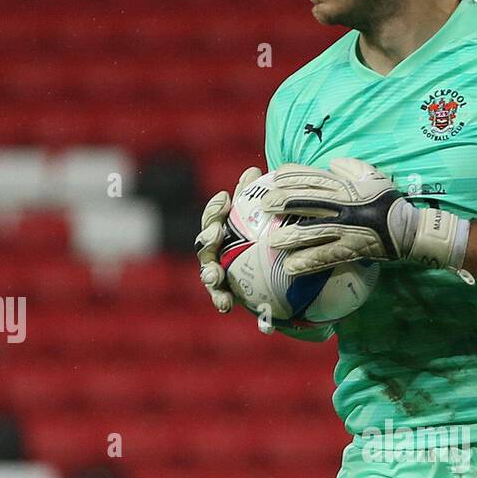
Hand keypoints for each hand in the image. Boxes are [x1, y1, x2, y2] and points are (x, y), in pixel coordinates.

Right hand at [194, 166, 261, 313]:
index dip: (216, 209)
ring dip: (211, 279)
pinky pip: (224, 300)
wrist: (271, 270)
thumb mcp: (261, 217)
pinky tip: (230, 308)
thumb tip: (254, 169)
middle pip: (205, 247)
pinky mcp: (226, 295)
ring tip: (216, 278)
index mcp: (219, 233)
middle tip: (216, 234)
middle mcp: (213, 254)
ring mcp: (218, 276)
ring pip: (210, 277)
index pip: (212, 219)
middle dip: (207, 240)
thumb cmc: (263, 238)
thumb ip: (254, 196)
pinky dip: (224, 303)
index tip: (225, 198)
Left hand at [261, 157, 472, 281]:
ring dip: (290, 236)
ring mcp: (346, 229)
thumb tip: (331, 165)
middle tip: (265, 206)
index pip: (313, 177)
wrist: (408, 229)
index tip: (274, 176)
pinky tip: (291, 268)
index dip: (291, 176)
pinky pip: (325, 257)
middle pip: (307, 202)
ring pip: (312, 231)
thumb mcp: (373, 176)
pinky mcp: (350, 249)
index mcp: (346, 186)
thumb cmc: (389, 201)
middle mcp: (343, 206)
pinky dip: (307, 263)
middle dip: (283, 203)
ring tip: (271, 241)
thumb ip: (351, 168)